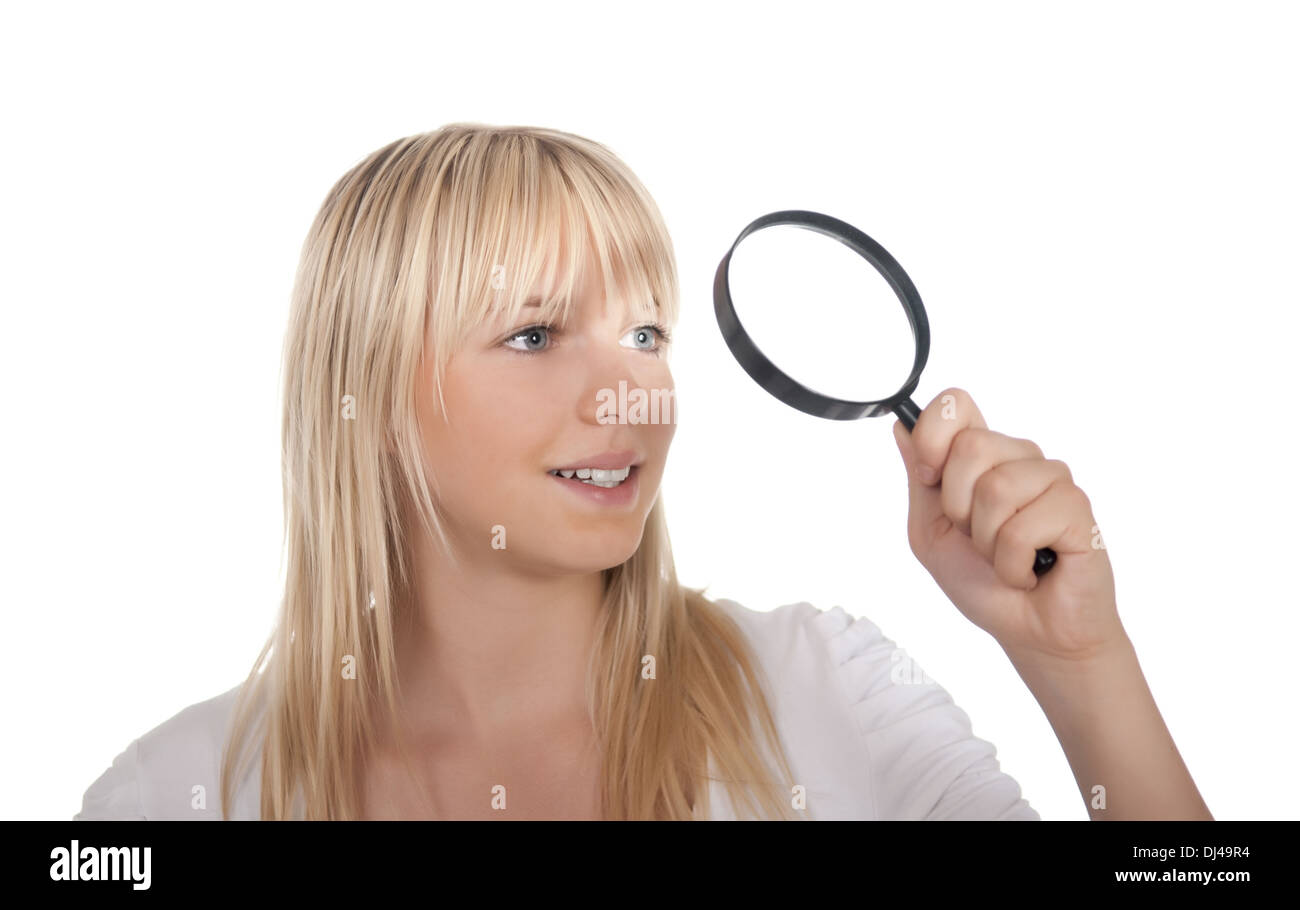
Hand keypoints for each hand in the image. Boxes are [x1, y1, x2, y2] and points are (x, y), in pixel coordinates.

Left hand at [892, 387, 1122, 663]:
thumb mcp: (930, 532)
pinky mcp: (1077, 509)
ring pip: (997, 487)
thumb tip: (902, 426)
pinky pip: (1024, 525)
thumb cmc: (984, 584)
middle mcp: (1020, 459)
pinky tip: (1031, 570)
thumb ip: (919, 479)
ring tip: (1007, 557)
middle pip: (971, 446)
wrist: (1031, 633)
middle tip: (978, 539)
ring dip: (988, 542)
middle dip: (958, 507)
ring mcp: (1053, 480)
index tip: (928, 476)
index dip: (933, 434)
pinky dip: (1013, 563)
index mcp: (983, 458)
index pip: (956, 405)